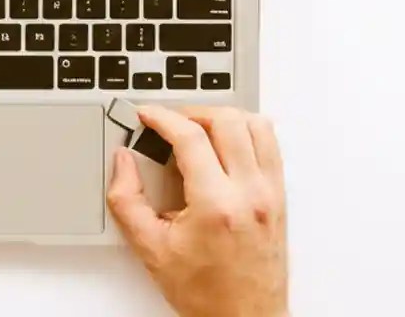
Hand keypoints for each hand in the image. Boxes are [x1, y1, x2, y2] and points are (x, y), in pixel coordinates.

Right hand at [107, 105, 287, 316]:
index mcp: (216, 205)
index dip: (163, 117)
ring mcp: (271, 193)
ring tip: (199, 129)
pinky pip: (270, 145)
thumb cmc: (206, 293)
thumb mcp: (151, 250)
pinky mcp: (280, 197)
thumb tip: (123, 162)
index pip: (191, 137)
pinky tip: (226, 144)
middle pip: (226, 121)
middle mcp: (250, 194)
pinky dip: (247, 132)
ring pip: (255, 125)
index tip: (147, 115)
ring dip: (224, 118)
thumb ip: (127, 201)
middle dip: (192, 111)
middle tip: (170, 121)